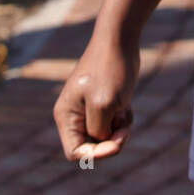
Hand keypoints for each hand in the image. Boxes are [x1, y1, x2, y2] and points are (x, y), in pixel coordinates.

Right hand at [53, 39, 139, 164]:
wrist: (119, 40)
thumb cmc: (110, 69)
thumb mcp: (104, 105)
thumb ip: (99, 130)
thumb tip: (101, 141)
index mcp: (66, 116)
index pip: (76, 152)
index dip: (96, 154)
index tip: (116, 143)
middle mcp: (74, 115)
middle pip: (92, 146)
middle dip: (111, 141)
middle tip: (126, 128)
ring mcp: (88, 109)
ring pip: (104, 136)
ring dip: (119, 130)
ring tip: (125, 109)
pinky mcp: (103, 103)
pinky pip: (112, 124)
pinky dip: (122, 120)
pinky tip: (127, 105)